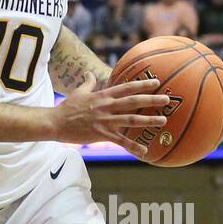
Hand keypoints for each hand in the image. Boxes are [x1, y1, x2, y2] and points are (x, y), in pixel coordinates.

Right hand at [51, 74, 167, 156]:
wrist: (56, 123)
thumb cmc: (67, 108)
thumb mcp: (78, 92)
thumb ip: (88, 83)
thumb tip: (88, 72)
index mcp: (103, 96)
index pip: (126, 88)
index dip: (142, 84)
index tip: (156, 82)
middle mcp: (107, 107)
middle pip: (133, 101)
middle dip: (151, 100)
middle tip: (166, 99)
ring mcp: (105, 120)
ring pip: (131, 119)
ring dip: (148, 120)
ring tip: (162, 121)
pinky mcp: (101, 134)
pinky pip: (120, 141)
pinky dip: (133, 146)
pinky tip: (144, 151)